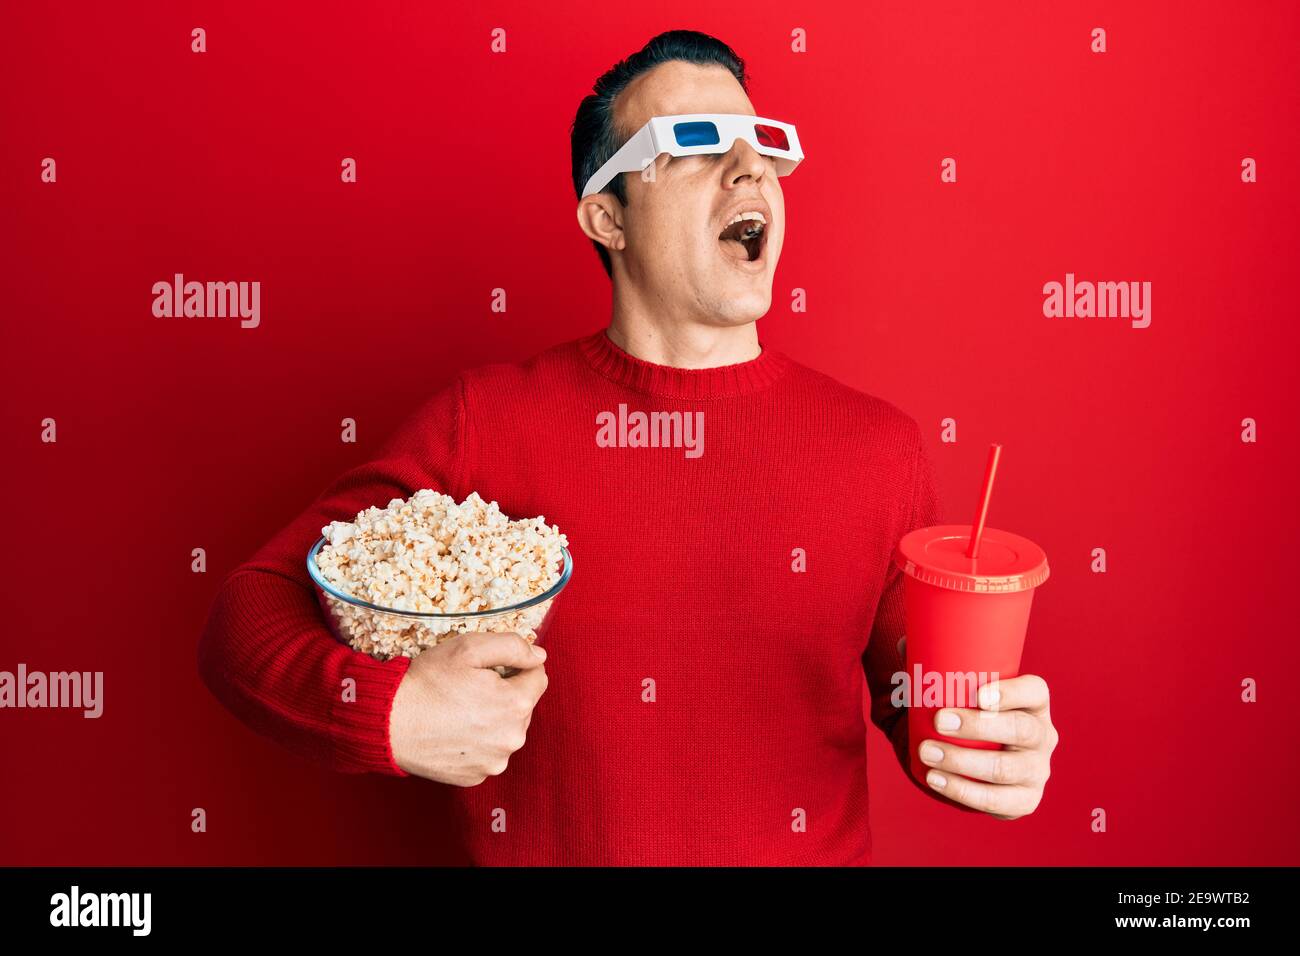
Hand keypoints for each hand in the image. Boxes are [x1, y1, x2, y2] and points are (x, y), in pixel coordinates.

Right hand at [388, 631, 548, 785]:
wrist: (387, 722)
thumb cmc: (427, 681)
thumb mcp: (469, 648)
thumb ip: (512, 647)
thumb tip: (539, 656)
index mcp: (515, 704)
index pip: (538, 677)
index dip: (516, 667)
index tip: (492, 668)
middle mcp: (512, 738)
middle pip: (523, 706)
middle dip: (505, 694)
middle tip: (470, 688)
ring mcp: (493, 762)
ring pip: (506, 731)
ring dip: (492, 719)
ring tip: (459, 710)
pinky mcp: (475, 776)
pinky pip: (487, 753)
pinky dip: (476, 742)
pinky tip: (453, 731)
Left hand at [899, 635, 1057, 819]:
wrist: (971, 761)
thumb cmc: (965, 715)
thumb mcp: (957, 691)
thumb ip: (934, 664)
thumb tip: (906, 642)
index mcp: (1033, 703)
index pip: (1035, 691)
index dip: (1012, 692)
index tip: (977, 694)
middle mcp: (1043, 735)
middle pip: (1021, 730)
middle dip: (978, 726)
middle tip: (938, 721)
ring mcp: (1037, 770)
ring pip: (1006, 768)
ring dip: (963, 761)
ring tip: (927, 752)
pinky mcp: (1024, 800)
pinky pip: (999, 801)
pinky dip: (964, 791)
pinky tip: (936, 779)